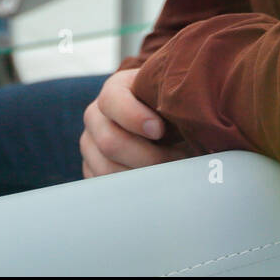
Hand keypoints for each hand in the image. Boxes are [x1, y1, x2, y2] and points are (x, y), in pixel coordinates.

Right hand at [80, 68, 195, 178]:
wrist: (164, 124)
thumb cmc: (172, 110)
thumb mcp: (173, 99)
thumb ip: (175, 103)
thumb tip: (189, 120)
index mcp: (114, 90)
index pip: (112, 100)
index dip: (134, 117)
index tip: (159, 130)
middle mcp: (96, 116)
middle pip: (109, 142)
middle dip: (148, 156)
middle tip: (177, 159)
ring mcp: (90, 144)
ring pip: (108, 169)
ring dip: (144, 176)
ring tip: (172, 172)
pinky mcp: (92, 169)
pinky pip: (106, 187)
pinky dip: (134, 189)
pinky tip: (158, 184)